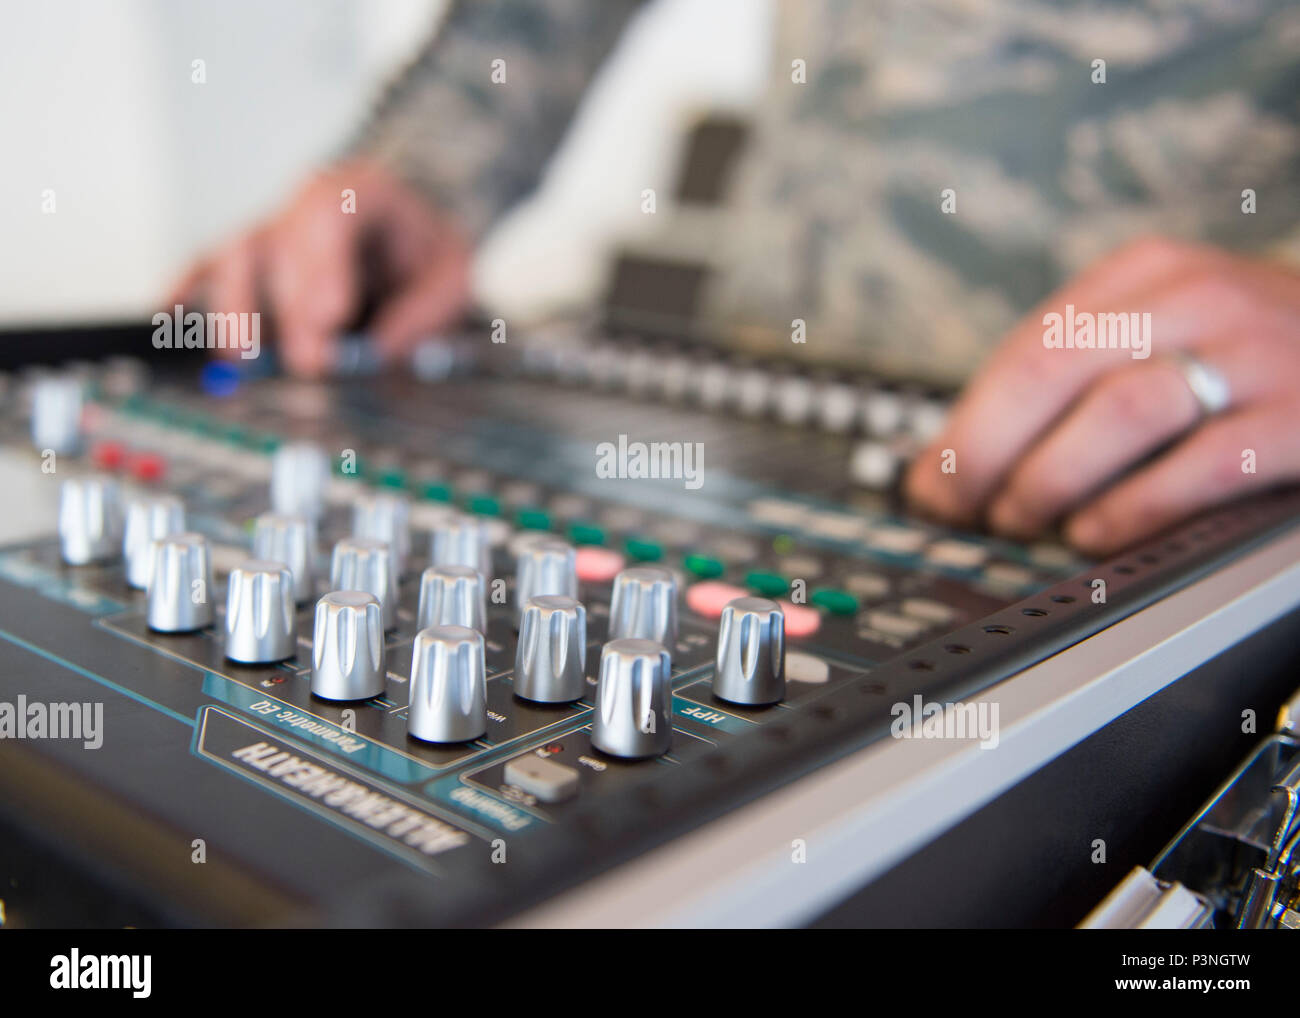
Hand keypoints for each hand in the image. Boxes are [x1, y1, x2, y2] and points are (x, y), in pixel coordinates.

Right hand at [167, 160, 471, 376]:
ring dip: (235, 305)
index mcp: (360, 190)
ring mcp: (270, 229)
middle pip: (280, 242)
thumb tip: (378, 353)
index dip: (324, 265)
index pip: (329, 213)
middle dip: (292, 309)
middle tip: (309, 361)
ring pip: (236, 253)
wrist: (410, 225)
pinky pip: (207, 267)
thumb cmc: (427, 248)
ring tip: (240, 355)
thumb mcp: (452, 273)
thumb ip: (423, 311)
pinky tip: (169, 317)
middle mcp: (304, 205)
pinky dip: (186, 291)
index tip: (331, 317)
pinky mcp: (249, 258)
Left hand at [904, 236, 1299, 555]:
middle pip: (1056, 370)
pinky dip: (1134, 508)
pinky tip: (1098, 535)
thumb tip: (956, 458)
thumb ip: (1073, 375)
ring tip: (1023, 522)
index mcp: (1145, 274)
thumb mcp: (1162, 327)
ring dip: (1053, 481)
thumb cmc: (1245, 348)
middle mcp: (1197, 299)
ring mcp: (1255, 355)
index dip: (967, 425)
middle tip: (963, 509)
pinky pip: (1201, 467)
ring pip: (1121, 413)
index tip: (929, 481)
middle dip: (990, 452)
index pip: (1027, 347)